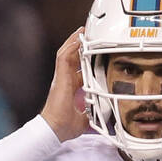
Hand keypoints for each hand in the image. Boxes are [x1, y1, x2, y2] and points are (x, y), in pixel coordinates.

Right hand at [40, 27, 89, 141]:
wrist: (55, 128)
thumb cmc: (65, 125)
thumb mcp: (86, 117)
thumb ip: (94, 113)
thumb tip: (106, 115)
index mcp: (71, 87)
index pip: (78, 69)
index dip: (86, 60)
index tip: (94, 53)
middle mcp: (65, 80)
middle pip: (72, 57)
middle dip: (79, 45)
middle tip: (89, 35)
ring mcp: (61, 77)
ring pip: (66, 53)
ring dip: (74, 42)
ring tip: (82, 32)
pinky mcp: (60, 77)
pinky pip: (63, 57)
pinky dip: (70, 47)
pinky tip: (77, 39)